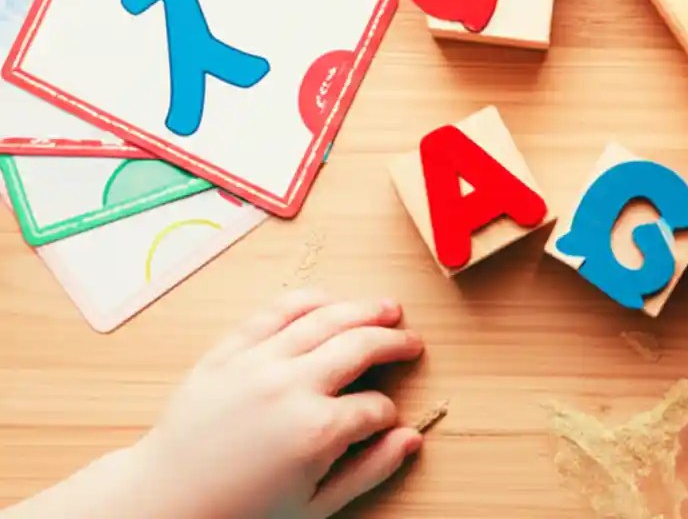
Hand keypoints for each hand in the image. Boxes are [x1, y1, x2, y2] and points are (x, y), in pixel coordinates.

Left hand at [129, 291, 425, 518]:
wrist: (163, 501)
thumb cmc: (238, 511)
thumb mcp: (314, 507)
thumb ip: (369, 471)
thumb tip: (410, 440)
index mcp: (317, 431)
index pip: (376, 407)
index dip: (389, 415)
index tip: (386, 420)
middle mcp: (291, 387)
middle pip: (362, 346)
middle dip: (395, 342)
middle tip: (413, 341)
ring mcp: (257, 364)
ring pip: (325, 319)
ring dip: (364, 309)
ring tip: (388, 308)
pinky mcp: (227, 353)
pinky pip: (274, 313)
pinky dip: (307, 301)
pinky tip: (330, 300)